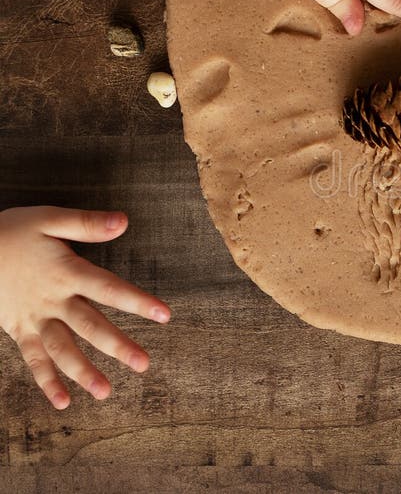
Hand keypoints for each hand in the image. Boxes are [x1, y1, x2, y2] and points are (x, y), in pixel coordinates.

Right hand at [0, 206, 170, 408]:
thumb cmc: (12, 231)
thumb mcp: (48, 219)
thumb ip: (86, 223)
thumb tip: (124, 221)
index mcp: (66, 272)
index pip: (107, 289)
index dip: (136, 301)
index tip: (164, 315)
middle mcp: (52, 300)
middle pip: (88, 326)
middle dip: (116, 346)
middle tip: (143, 364)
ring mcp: (33, 319)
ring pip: (60, 349)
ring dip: (82, 372)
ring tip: (105, 392)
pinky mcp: (17, 330)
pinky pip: (32, 359)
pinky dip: (46, 381)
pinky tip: (63, 401)